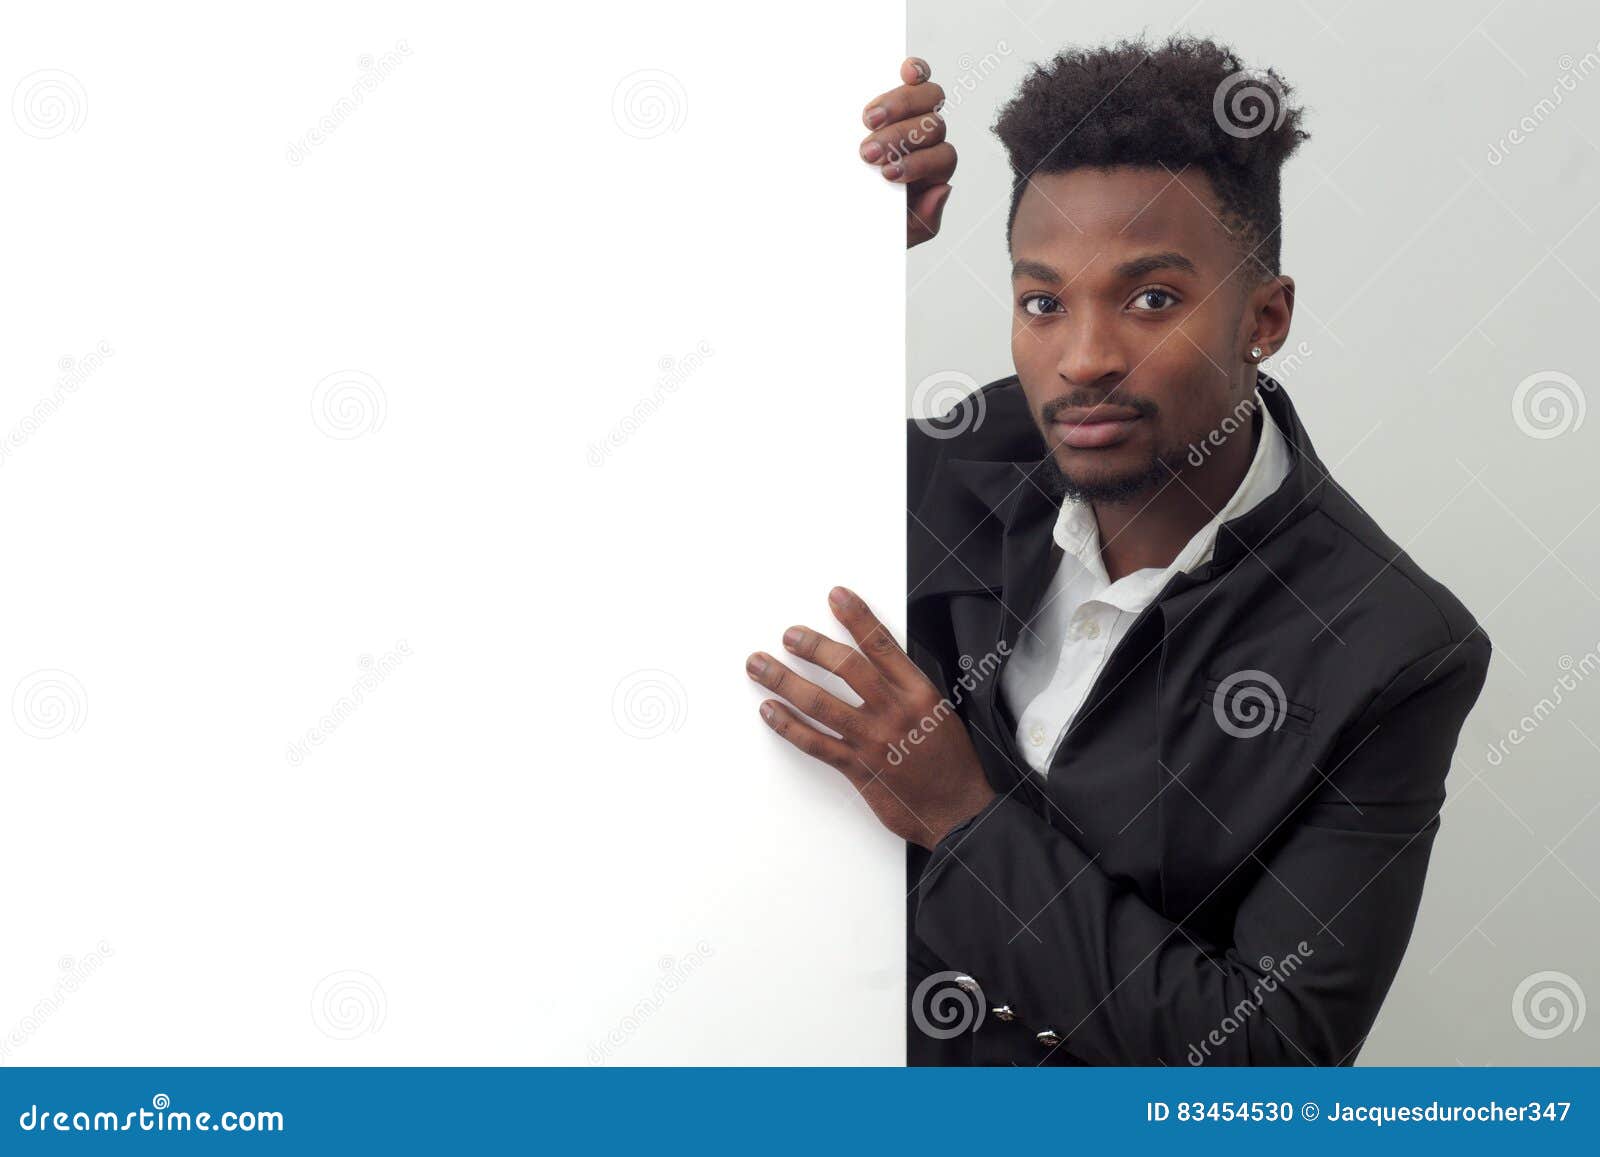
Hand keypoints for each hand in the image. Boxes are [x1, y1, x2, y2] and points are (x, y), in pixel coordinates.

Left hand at [746, 585, 995, 850]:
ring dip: (784, 681)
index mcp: (918, 693)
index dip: (856, 617)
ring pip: (820, 703)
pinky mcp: (858, 768)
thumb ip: (904, 688)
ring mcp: (873, 741)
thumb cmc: (950, 763)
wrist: (958, 812)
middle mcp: (894, 712)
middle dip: (813, 646)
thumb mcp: (938, 712)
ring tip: (759, 665)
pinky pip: (814, 743)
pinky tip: (770, 710)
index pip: (882, 644)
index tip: (836, 596)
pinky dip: (787, 726)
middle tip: (789, 635)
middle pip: (846, 668)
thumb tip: (873, 662)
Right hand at [860, 57, 955, 247]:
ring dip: (898, 107)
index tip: (888, 174)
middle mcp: (931, 142)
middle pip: (934, 126)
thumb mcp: (901, 233)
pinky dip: (916, 72)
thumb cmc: (877, 221)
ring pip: (928, 99)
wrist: (846, 217)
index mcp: (934, 171)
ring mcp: (915, 116)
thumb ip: (925, 220)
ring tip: (867, 120)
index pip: (943, 158)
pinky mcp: (896, 100)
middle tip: (868, 152)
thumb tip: (943, 190)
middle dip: (901, 138)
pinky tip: (905, 70)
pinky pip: (918, 78)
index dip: (919, 163)